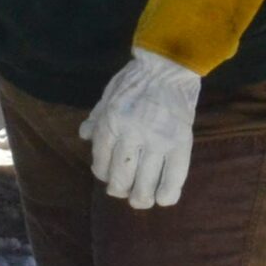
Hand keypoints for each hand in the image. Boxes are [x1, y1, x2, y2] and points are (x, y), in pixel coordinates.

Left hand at [80, 49, 202, 207]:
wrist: (169, 65)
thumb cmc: (135, 79)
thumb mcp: (107, 95)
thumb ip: (96, 118)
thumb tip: (84, 136)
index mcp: (110, 123)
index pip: (101, 161)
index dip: (102, 173)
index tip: (107, 177)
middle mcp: (131, 135)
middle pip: (121, 176)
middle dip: (119, 190)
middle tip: (123, 192)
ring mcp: (157, 140)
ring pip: (145, 182)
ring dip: (141, 197)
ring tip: (141, 200)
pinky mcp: (180, 142)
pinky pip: (174, 175)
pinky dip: (167, 192)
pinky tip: (163, 199)